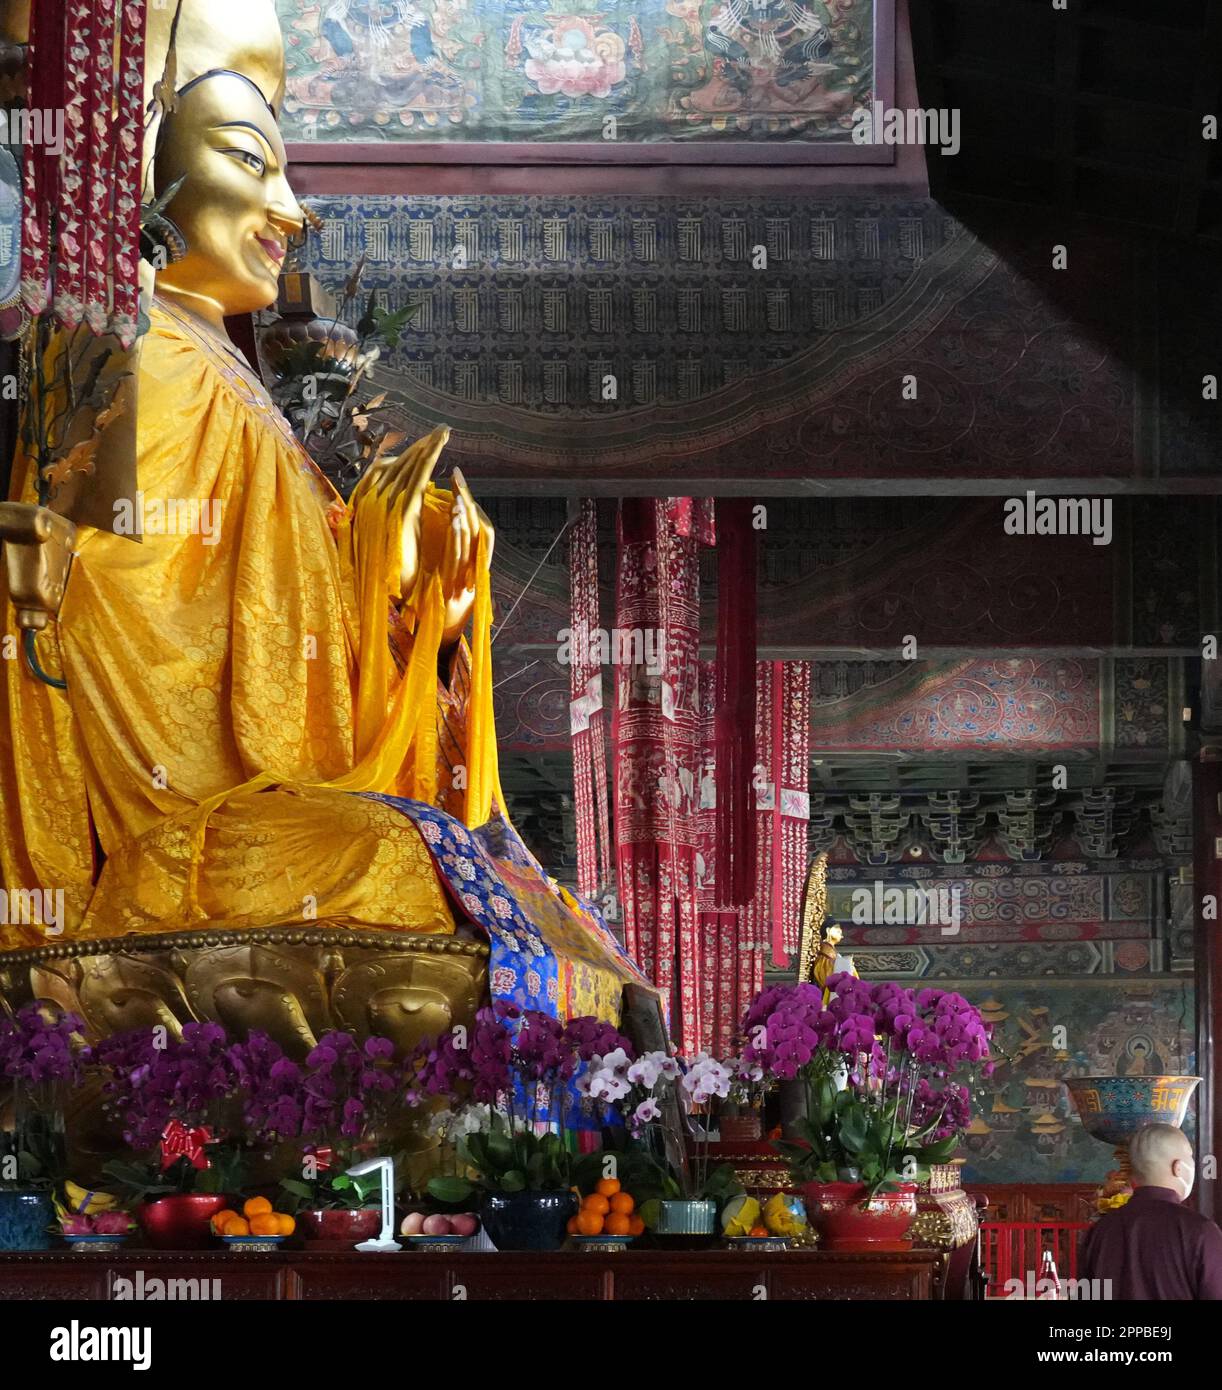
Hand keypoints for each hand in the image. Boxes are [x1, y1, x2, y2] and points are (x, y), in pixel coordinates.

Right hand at [350, 425, 449, 594]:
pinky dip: (429, 457)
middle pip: (398, 464)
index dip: (402, 457)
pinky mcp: (404, 511)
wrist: (391, 595)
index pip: (382, 470)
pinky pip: (418, 476)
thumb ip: (380, 521)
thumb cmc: (386, 574)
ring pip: (409, 466)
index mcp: (363, 508)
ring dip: (426, 447)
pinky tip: (440, 444)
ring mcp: (386, 505)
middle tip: (437, 432)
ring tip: (442, 432)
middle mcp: (371, 501)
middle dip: (418, 447)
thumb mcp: (379, 541)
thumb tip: (386, 504)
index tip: (420, 447)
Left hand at [440, 467, 494, 646]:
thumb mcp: (450, 572)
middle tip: (457, 476)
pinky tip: (452, 520)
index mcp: (475, 564)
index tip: (457, 480)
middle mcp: (475, 571)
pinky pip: (459, 558)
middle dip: (467, 500)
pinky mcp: (456, 589)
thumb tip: (448, 516)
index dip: (469, 502)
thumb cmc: (441, 604)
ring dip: (465, 516)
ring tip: (458, 493)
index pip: (478, 527)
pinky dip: (457, 537)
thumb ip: (452, 548)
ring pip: (471, 542)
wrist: (439, 636)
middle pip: (477, 529)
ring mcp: (467, 581)